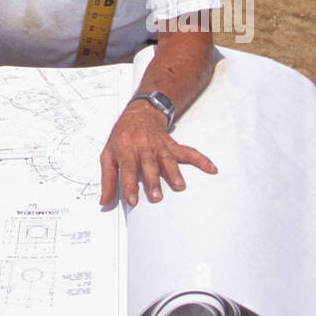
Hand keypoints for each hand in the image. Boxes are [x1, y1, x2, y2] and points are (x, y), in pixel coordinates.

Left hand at [99, 101, 216, 207]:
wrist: (139, 113)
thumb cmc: (122, 137)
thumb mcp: (108, 154)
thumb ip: (107, 179)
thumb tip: (104, 202)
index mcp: (125, 147)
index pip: (127, 167)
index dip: (129, 184)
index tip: (132, 201)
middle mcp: (143, 145)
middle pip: (149, 164)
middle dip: (153, 181)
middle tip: (156, 197)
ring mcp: (159, 145)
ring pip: (167, 159)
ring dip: (174, 172)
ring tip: (180, 187)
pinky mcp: (171, 145)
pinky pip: (187, 151)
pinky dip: (200, 159)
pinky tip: (211, 168)